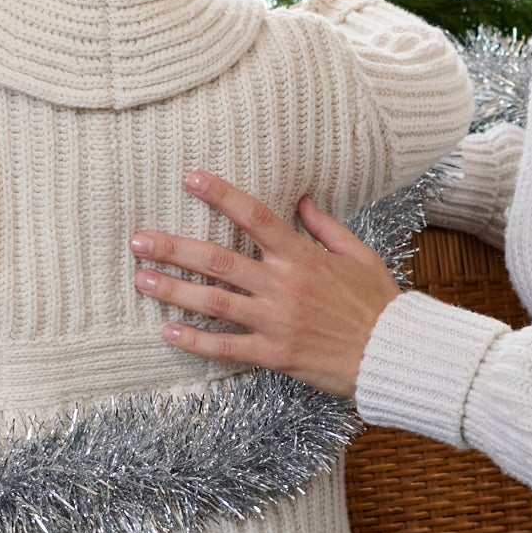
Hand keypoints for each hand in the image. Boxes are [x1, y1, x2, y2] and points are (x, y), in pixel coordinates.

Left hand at [130, 171, 401, 397]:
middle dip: (174, 248)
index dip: (221, 194)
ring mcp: (276, 321)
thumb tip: (302, 199)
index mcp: (303, 257)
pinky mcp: (275, 355)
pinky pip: (226, 347)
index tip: (191, 177)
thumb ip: (326, 227)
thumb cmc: (378, 304)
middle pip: (218, 260)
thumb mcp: (360, 255)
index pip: (255, 216)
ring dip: (173, 290)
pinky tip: (168, 331)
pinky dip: (195, 341)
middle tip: (139, 239)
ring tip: (142, 280)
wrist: (393, 354)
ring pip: (214, 302)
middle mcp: (283, 286)